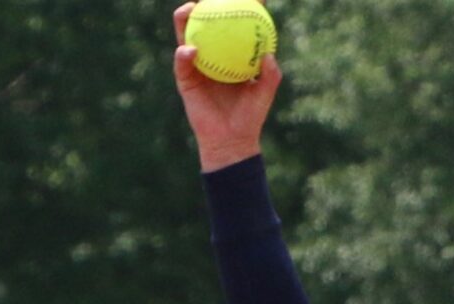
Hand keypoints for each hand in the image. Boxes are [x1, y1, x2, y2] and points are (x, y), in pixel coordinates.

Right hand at [172, 3, 282, 171]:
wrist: (231, 140)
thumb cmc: (250, 116)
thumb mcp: (265, 94)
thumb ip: (271, 75)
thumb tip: (269, 55)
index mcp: (231, 54)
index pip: (232, 26)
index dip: (237, 9)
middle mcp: (212, 55)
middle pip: (205, 23)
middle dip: (204, 5)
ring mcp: (196, 65)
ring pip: (186, 35)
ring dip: (184, 18)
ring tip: (190, 8)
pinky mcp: (185, 79)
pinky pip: (181, 62)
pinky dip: (184, 54)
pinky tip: (191, 49)